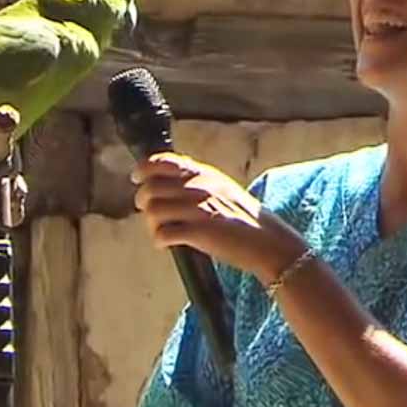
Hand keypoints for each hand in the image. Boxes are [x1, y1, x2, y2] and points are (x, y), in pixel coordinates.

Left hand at [131, 153, 306, 282]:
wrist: (270, 243)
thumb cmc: (248, 220)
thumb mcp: (224, 189)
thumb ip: (200, 182)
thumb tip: (170, 183)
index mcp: (205, 174)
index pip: (163, 162)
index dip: (144, 169)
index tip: (136, 177)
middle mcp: (199, 187)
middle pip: (151, 188)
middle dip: (143, 201)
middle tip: (148, 213)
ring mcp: (199, 209)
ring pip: (153, 211)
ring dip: (151, 223)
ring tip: (159, 231)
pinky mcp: (199, 233)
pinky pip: (164, 233)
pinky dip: (159, 239)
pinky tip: (165, 244)